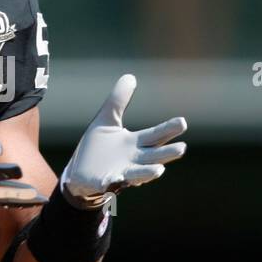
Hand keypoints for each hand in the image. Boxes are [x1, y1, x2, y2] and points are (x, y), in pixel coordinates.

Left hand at [61, 74, 186, 208]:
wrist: (80, 172)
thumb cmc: (98, 148)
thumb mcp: (106, 119)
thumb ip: (118, 100)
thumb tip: (130, 76)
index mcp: (135, 143)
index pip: (155, 135)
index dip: (168, 129)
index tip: (182, 122)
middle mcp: (133, 160)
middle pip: (154, 156)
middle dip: (167, 153)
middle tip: (181, 148)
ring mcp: (121, 173)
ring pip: (138, 174)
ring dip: (148, 173)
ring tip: (158, 171)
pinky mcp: (105, 183)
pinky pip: (110, 184)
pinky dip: (112, 183)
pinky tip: (114, 180)